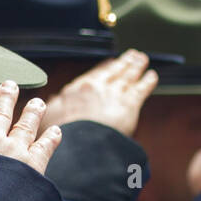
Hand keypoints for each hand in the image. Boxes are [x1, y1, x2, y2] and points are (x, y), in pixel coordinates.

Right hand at [0, 80, 62, 174]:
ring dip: (32, 111)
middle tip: (10, 85)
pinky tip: (56, 131)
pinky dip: (51, 138)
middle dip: (6, 97)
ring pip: (26, 124)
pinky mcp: (32, 166)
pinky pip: (44, 147)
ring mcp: (13, 150)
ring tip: (37, 102)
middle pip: (0, 112)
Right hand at [41, 50, 157, 136]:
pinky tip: (152, 75)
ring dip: (136, 66)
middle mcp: (95, 88)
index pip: (92, 76)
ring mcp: (112, 94)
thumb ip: (54, 106)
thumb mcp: (48, 118)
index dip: (103, 69)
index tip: (109, 63)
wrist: (79, 144)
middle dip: (122, 62)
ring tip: (142, 59)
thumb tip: (54, 100)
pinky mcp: (129, 104)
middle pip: (112, 71)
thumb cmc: (62, 135)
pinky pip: (140, 89)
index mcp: (75, 91)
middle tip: (131, 56)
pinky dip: (147, 81)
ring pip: (127, 76)